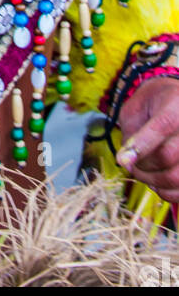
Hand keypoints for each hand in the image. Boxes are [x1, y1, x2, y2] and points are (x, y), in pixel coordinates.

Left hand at [115, 76, 178, 203]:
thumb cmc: (155, 103)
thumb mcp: (137, 106)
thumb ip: (131, 128)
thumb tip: (127, 158)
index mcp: (176, 106)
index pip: (162, 126)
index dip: (140, 146)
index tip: (122, 160)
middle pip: (167, 156)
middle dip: (142, 164)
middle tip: (129, 163)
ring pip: (176, 177)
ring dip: (153, 180)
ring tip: (143, 173)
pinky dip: (166, 192)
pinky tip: (157, 181)